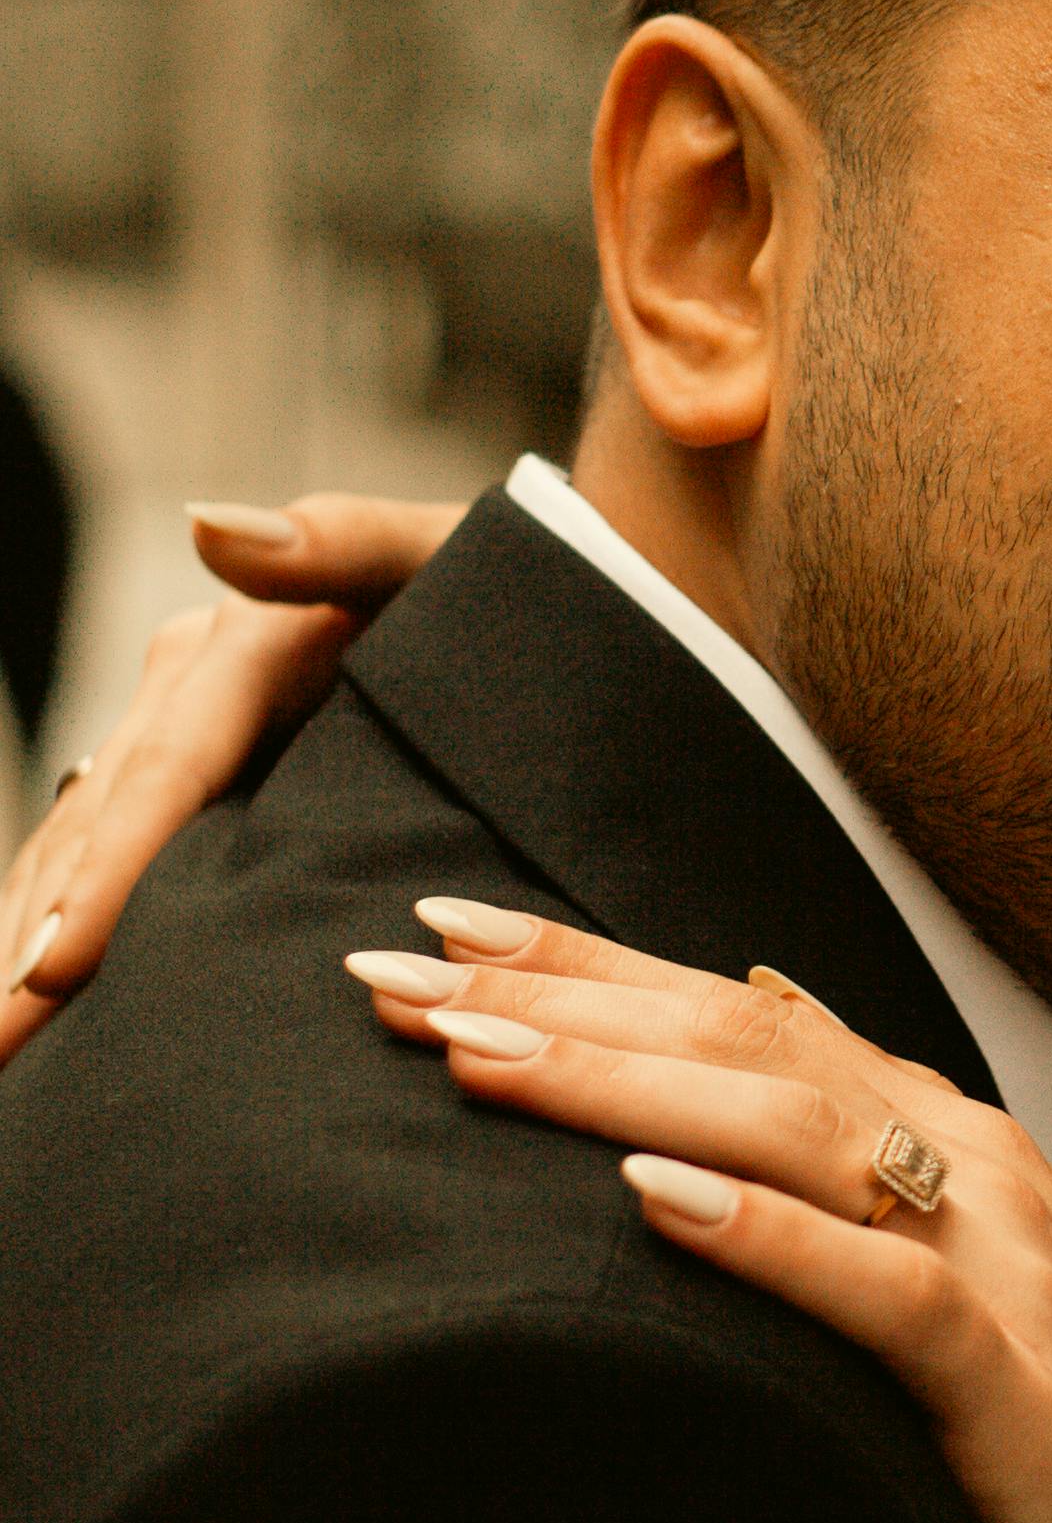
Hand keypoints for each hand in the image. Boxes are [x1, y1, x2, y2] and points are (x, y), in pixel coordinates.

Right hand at [4, 495, 460, 1063]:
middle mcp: (190, 689)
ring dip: (28, 941)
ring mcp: (186, 735)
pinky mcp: (202, 780)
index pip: (160, 778)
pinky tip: (38, 996)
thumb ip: (339, 539)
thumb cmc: (503, 583)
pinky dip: (68, 924)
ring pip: (84, 851)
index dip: (105, 877)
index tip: (51, 969)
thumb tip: (211, 527)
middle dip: (32, 940)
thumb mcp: (436, 550)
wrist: (530, 599)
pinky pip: (114, 858)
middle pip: (98, 828)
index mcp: (240, 645)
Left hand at [343, 907, 1051, 1522]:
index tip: (450, 934)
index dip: (603, 970)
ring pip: (799, 1135)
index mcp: (980, 1160)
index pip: (759, 1024)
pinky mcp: (1021, 1387)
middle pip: (754, 1047)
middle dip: (568, 1000)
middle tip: (400, 970)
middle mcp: (995, 1183)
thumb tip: (770, 1018)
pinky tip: (650, 1195)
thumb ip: (892, 1167)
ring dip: (624, 1082)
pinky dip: (764, 1234)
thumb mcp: (1003, 1294)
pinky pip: (882, 1289)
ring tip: (474, 1051)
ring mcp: (1018, 1273)